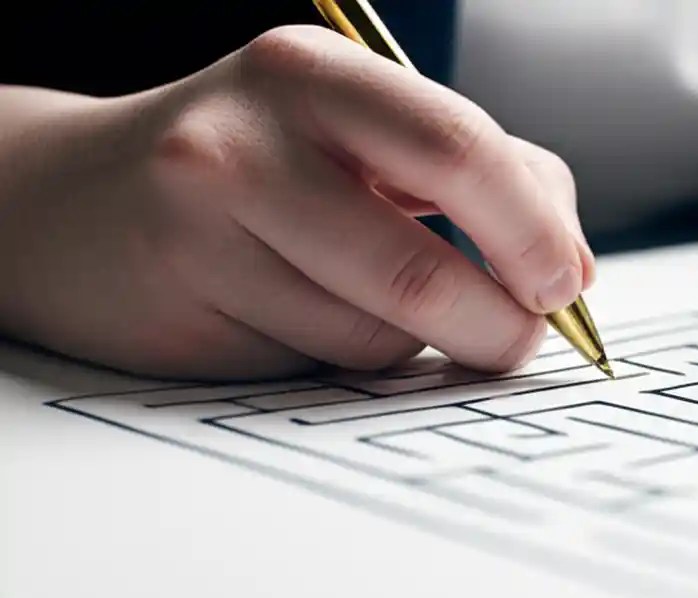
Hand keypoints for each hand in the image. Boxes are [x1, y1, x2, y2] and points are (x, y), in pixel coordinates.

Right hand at [0, 26, 592, 379]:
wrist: (74, 202)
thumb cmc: (253, 165)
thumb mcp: (363, 131)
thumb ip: (482, 176)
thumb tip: (570, 264)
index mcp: (317, 76)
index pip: (462, 151)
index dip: (534, 233)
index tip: (565, 285)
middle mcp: (248, 142)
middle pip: (420, 268)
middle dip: (498, 323)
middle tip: (520, 338)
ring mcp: (202, 232)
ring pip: (373, 335)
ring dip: (416, 345)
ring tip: (383, 307)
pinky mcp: (182, 315)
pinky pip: (318, 367)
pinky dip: (349, 359)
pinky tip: (308, 318)